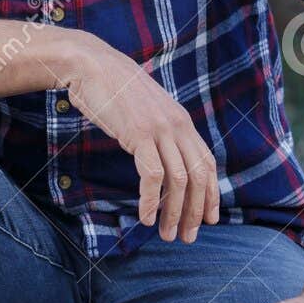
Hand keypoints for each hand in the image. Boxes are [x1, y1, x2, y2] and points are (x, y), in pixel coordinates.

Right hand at [63, 35, 219, 241]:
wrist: (92, 65)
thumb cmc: (114, 89)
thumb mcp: (147, 109)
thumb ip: (160, 129)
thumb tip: (164, 155)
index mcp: (182, 121)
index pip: (207, 164)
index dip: (211, 195)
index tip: (208, 220)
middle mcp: (177, 126)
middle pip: (198, 177)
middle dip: (195, 212)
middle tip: (187, 237)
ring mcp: (159, 129)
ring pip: (178, 181)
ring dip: (174, 213)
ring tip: (168, 234)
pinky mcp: (138, 134)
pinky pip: (151, 176)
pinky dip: (150, 201)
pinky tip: (145, 217)